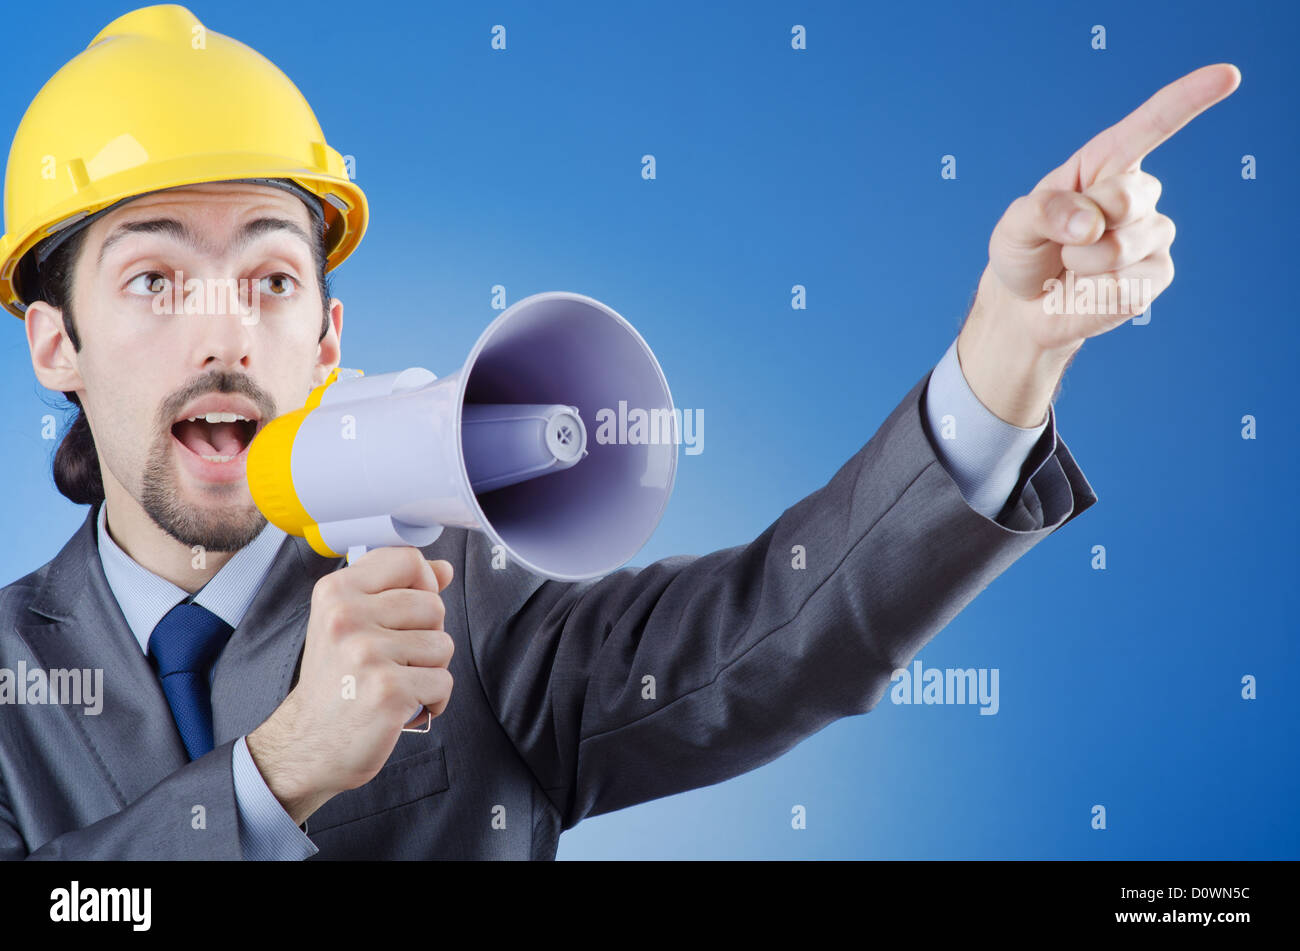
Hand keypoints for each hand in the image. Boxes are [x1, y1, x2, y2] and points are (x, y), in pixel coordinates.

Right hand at [247, 547, 455, 825]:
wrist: (308, 744)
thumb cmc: (336, 682)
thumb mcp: (352, 624)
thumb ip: (398, 589)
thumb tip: (444, 569)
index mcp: (336, 592)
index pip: (407, 559)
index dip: (424, 583)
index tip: (411, 611)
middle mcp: (347, 617)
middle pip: (433, 605)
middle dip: (427, 636)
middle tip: (395, 660)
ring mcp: (367, 653)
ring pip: (443, 644)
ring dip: (430, 670)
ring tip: (396, 683)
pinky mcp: (388, 689)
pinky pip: (443, 682)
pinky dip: (433, 700)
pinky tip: (403, 707)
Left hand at [957, 63, 1240, 426]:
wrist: (1027, 305)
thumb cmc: (1026, 252)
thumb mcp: (1015, 224)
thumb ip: (1043, 212)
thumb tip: (1090, 225)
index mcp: (1106, 163)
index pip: (1151, 126)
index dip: (1188, 100)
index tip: (1226, 75)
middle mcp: (1137, 194)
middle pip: (1126, 198)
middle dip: (1082, 224)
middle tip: (1061, 240)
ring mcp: (1152, 235)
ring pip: (1119, 248)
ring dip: (1079, 262)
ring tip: (1070, 265)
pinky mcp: (1156, 275)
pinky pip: (1124, 284)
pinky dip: (1091, 291)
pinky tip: (1087, 288)